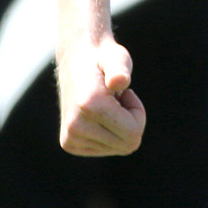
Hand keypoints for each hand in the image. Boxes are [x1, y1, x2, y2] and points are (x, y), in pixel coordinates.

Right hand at [56, 36, 146, 155]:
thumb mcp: (117, 57)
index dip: (138, 112)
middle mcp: (75, 126)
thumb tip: (119, 81)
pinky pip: (106, 149)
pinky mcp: (69, 144)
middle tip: (118, 99)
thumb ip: (119, 68)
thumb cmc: (104, 59)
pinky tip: (99, 114)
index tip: (126, 93)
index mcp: (88, 105)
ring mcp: (70, 137)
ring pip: (118, 148)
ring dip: (120, 126)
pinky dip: (109, 133)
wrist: (76, 60)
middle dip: (132, 121)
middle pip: (127, 145)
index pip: (133, 133)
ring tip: (106, 104)